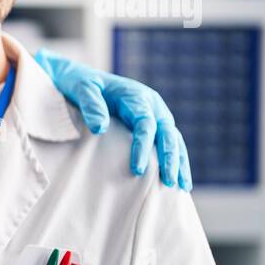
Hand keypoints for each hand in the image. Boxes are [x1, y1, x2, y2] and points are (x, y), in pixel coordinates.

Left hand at [34, 47, 191, 191]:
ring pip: (174, 140)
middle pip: (167, 133)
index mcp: (137, 96)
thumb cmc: (81, 84)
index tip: (137, 170)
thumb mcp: (82, 90)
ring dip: (179, 163)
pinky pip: (169, 142)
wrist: (82, 78)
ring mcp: (155, 115)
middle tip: (168, 182)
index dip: (143, 147)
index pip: (145, 124)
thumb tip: (100, 128)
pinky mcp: (153, 124)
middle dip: (170, 159)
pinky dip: (176, 160)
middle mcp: (152, 105)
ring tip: (183, 187)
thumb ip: (91, 106)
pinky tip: (179, 179)